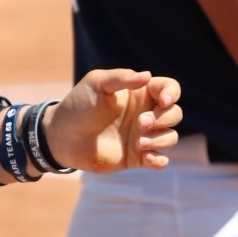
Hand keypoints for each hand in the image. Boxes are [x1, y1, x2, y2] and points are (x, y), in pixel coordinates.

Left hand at [44, 69, 183, 173]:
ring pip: (171, 137)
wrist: (62, 137)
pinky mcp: (137, 157)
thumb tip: (148, 76)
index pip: (169, 88)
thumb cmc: (78, 105)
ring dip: (161, 139)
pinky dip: (158, 159)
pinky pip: (160, 160)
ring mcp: (142, 136)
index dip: (172, 93)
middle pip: (175, 113)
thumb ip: (122, 78)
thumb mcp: (97, 84)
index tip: (162, 101)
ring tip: (139, 143)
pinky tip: (145, 157)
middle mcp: (145, 113)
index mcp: (139, 93)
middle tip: (139, 123)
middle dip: (163, 118)